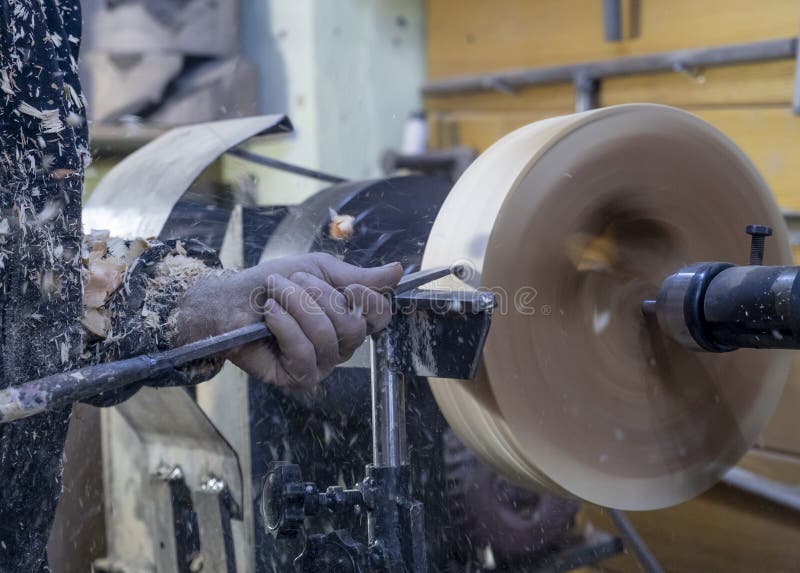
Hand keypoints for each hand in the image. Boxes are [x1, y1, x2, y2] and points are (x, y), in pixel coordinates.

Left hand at [175, 253, 402, 387]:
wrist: (229, 300)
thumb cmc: (272, 285)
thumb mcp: (317, 270)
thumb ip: (358, 275)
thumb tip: (399, 270)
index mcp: (350, 318)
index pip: (380, 316)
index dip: (366, 298)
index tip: (344, 283)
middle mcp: (341, 345)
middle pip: (353, 327)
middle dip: (320, 297)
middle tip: (294, 283)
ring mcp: (321, 364)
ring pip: (327, 337)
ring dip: (297, 307)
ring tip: (275, 295)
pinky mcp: (297, 377)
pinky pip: (304, 354)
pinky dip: (285, 327)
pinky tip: (269, 315)